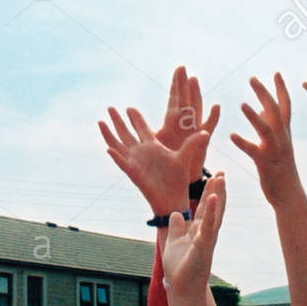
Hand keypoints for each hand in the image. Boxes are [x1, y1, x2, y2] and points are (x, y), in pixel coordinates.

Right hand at [98, 69, 217, 215]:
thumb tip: (206, 131)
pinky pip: (122, 162)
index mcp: (153, 146)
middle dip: (118, 120)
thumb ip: (192, 143)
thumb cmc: (178, 178)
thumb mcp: (185, 157)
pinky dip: (116, 156)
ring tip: (100, 122)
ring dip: (109, 133)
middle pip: (126, 133)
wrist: (173, 197)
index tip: (129, 108)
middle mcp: (141, 152)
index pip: (142, 128)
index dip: (135, 118)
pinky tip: (108, 148)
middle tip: (110, 108)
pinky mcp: (133, 172)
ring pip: (118, 145)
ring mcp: (135, 161)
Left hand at [156, 66, 219, 174]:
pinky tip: (216, 106)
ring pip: (195, 108)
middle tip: (181, 67)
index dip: (176, 85)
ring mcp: (195, 129)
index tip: (178, 69)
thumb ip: (147, 131)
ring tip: (194, 79)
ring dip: (194, 94)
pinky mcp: (202, 140)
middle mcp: (186, 122)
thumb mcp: (156, 143)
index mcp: (174, 121)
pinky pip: (209, 126)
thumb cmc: (169, 160)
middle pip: (184, 98)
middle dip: (182, 84)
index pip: (176, 98)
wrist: (181, 179)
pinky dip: (213, 117)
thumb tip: (133, 121)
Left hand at [161, 173, 224, 298]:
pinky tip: (214, 197)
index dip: (210, 192)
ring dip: (218, 195)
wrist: (182, 287)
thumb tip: (175, 214)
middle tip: (222, 172)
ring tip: (220, 178)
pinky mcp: (203, 245)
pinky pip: (208, 225)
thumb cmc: (180, 267)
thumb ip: (176, 228)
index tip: (214, 176)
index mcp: (199, 231)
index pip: (206, 208)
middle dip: (217, 189)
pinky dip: (212, 211)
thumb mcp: (174, 241)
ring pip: (214, 213)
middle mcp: (206, 232)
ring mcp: (206, 238)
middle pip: (213, 207)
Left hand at [231, 75, 300, 207]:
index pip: (285, 106)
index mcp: (284, 133)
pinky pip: (253, 151)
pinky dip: (243, 142)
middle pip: (276, 111)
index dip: (281, 89)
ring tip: (242, 104)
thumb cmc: (281, 168)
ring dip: (254, 116)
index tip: (276, 72)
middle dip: (265, 93)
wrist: (289, 195)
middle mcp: (282, 138)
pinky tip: (231, 135)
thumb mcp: (278, 143)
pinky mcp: (265, 164)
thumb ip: (271, 124)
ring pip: (266, 129)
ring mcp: (275, 150)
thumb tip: (260, 107)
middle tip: (252, 78)